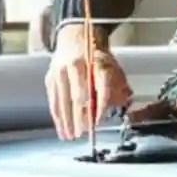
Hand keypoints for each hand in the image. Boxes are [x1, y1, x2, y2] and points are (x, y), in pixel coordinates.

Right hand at [44, 24, 132, 139]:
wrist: (74, 40)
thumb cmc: (95, 58)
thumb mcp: (112, 66)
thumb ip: (118, 85)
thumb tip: (125, 100)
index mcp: (96, 62)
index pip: (101, 85)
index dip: (101, 105)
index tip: (99, 121)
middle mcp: (77, 65)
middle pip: (79, 96)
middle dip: (81, 117)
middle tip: (84, 133)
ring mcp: (61, 72)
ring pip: (64, 101)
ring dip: (68, 122)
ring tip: (72, 137)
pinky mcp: (50, 79)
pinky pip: (54, 102)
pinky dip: (58, 119)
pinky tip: (62, 130)